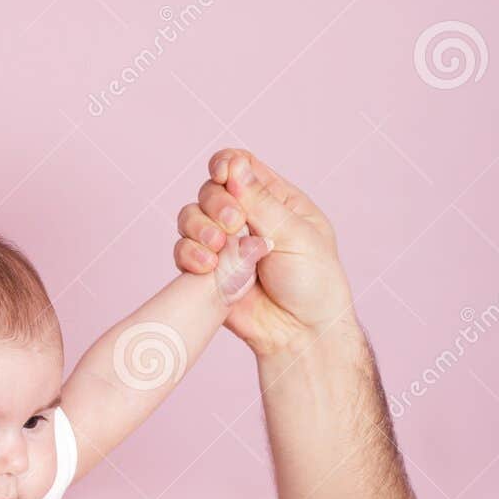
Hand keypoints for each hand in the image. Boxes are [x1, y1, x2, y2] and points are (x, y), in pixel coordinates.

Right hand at [174, 148, 353, 356]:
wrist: (300, 333)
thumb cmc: (314, 283)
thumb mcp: (297, 236)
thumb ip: (262, 203)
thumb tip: (235, 166)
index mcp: (275, 200)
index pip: (240, 166)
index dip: (225, 165)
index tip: (223, 175)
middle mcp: (246, 218)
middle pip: (210, 190)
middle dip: (215, 204)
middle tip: (233, 224)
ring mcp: (224, 245)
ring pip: (190, 218)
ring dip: (199, 228)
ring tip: (219, 248)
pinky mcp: (208, 272)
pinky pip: (184, 252)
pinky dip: (189, 254)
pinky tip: (207, 266)